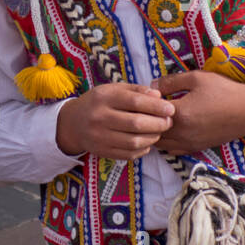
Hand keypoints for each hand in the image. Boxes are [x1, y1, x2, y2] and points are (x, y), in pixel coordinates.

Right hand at [55, 83, 173, 159]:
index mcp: (104, 98)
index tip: (171, 109)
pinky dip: (142, 150)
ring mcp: (99, 137)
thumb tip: (159, 96)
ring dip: (152, 138)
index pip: (135, 102)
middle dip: (158, 124)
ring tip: (158, 132)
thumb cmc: (100, 102)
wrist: (73, 123)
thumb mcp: (114, 89)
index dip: (157, 107)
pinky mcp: (101, 151)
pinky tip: (147, 143)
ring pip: (134, 142)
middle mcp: (100, 117)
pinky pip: (128, 154)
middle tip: (168, 122)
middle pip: (136, 124)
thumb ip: (137, 90)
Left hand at [151, 71, 244, 154]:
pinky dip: (165, 142)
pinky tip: (168, 130)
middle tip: (145, 108)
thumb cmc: (224, 91)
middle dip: (146, 119)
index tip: (145, 95)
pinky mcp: (195, 148)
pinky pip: (171, 150)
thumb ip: (171, 81)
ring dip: (154, 132)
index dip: (145, 102)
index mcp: (180, 113)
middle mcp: (181, 132)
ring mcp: (188, 143)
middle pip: (151, 130)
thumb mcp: (197, 78)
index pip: (150, 111)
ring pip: (159, 143)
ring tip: (155, 119)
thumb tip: (151, 85)